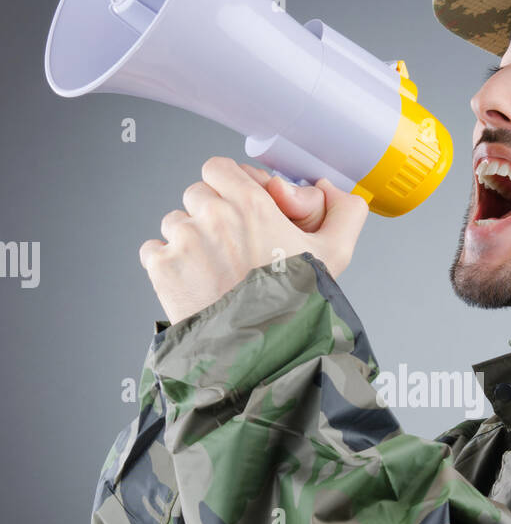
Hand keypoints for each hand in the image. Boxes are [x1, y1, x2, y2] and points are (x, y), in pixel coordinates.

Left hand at [139, 157, 368, 324]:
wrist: (261, 355)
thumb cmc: (296, 306)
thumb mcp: (335, 256)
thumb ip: (345, 213)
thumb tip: (330, 188)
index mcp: (250, 204)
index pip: (219, 168)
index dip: (229, 186)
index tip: (239, 208)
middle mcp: (213, 215)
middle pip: (196, 194)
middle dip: (211, 214)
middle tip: (230, 245)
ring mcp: (184, 240)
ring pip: (175, 222)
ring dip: (189, 239)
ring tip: (213, 270)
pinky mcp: (162, 267)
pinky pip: (153, 249)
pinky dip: (167, 262)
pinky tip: (193, 282)